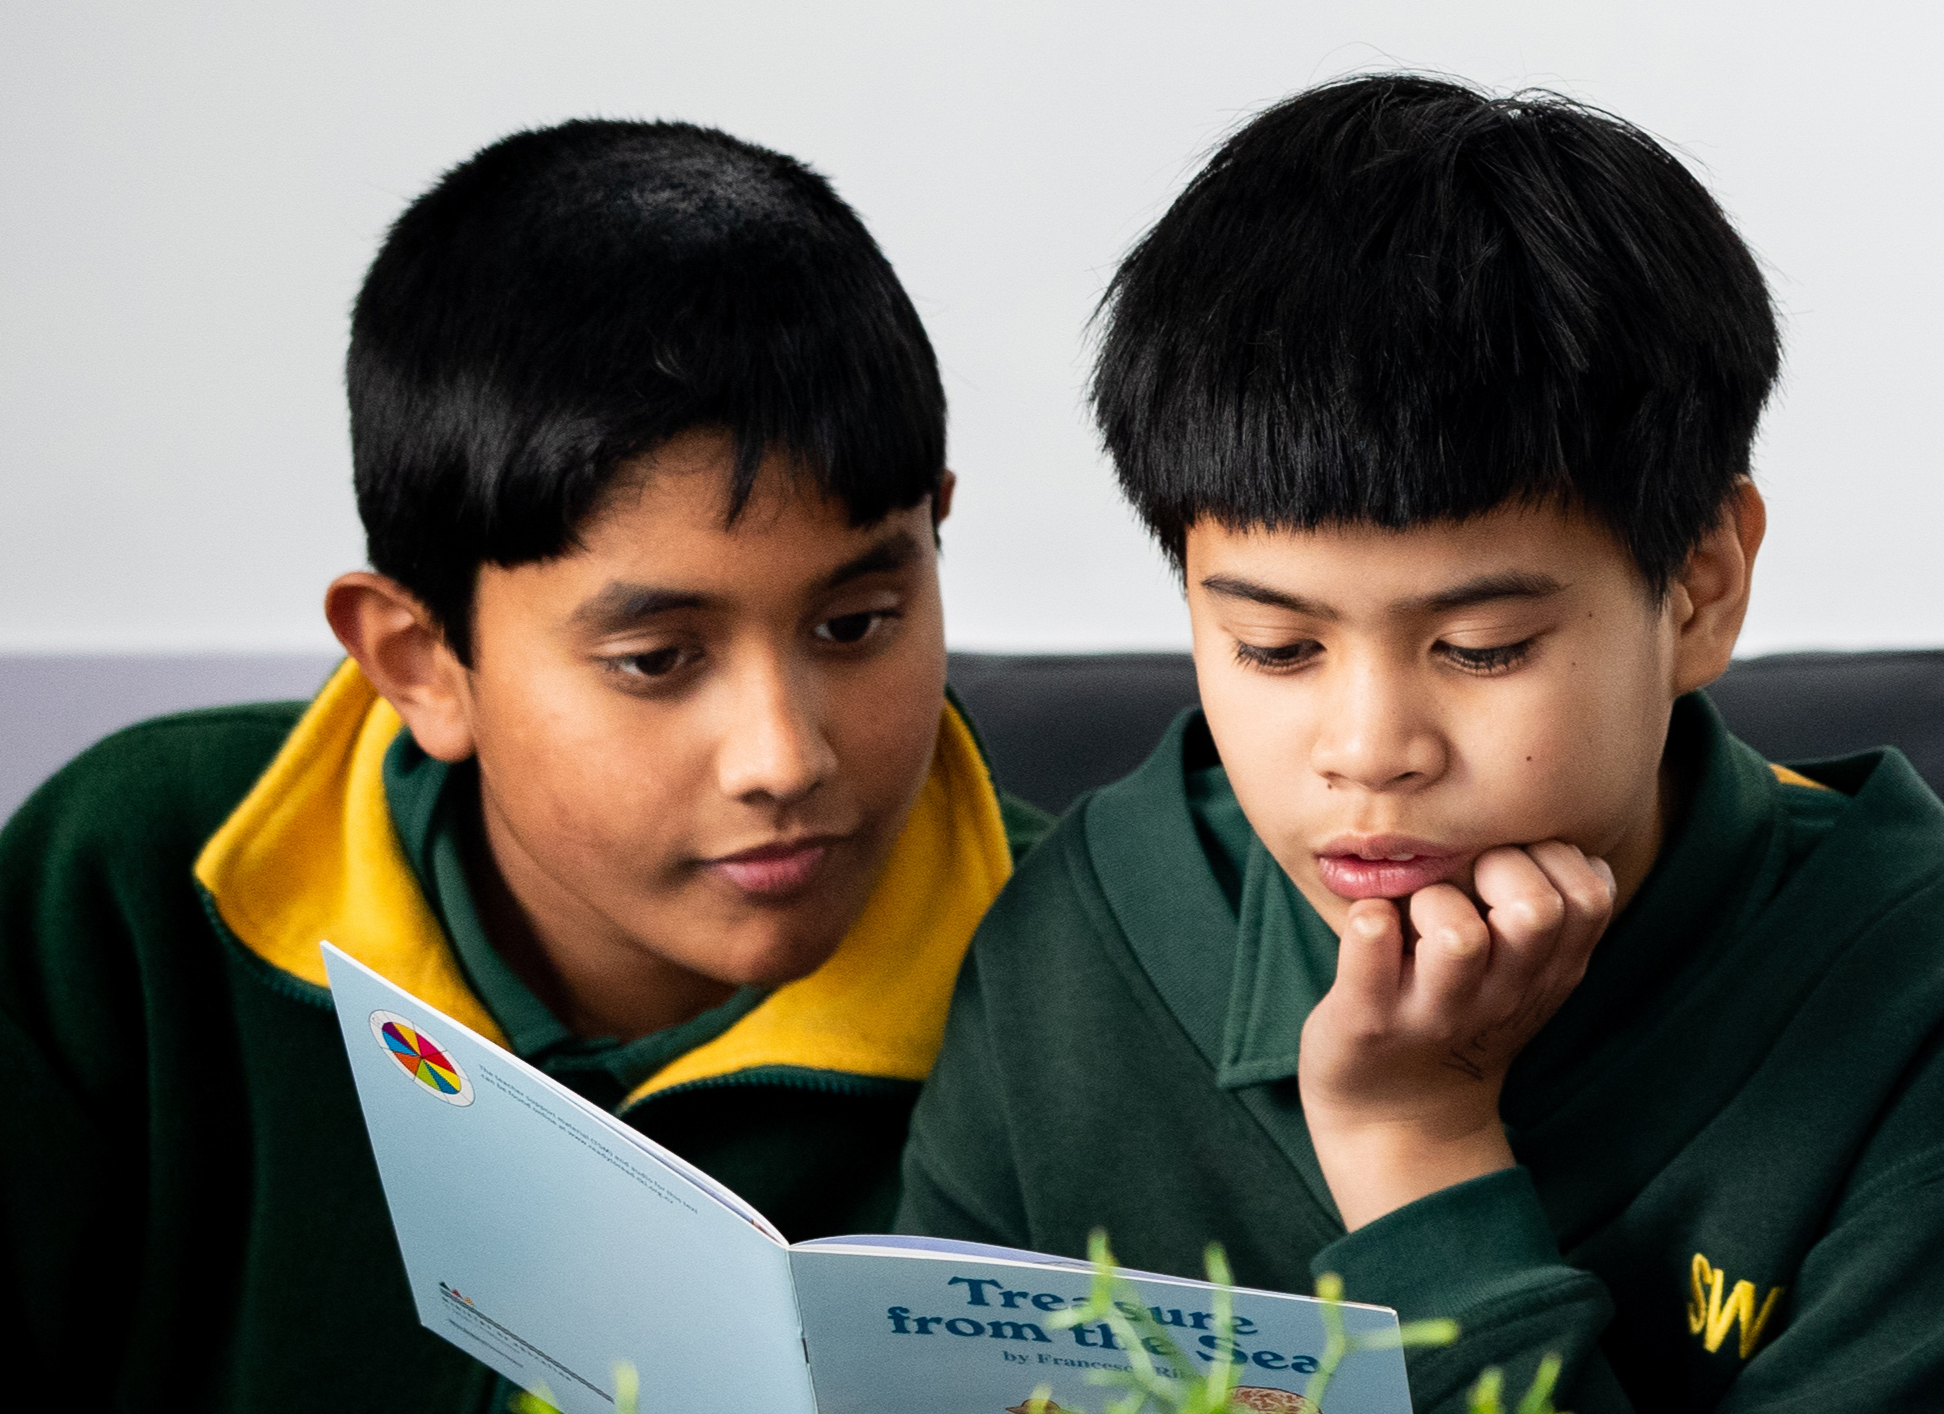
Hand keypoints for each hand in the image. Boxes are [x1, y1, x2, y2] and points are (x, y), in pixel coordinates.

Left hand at [1298, 841, 1615, 1229]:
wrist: (1397, 1116)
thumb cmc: (1458, 1011)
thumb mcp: (1522, 970)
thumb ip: (1541, 903)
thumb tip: (1550, 826)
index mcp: (1546, 973)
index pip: (1589, 893)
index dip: (1551, 857)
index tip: (1512, 865)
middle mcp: (1500, 994)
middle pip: (1535, 909)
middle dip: (1496, 868)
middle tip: (1462, 880)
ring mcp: (1433, 1010)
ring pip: (1459, 936)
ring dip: (1431, 901)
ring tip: (1412, 912)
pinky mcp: (1367, 1019)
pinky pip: (1370, 950)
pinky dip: (1368, 922)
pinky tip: (1368, 923)